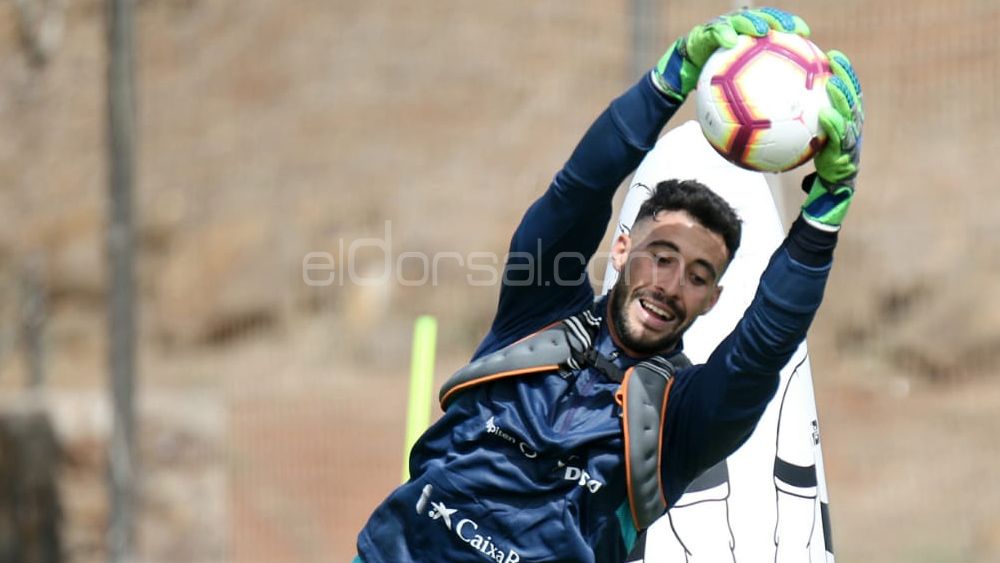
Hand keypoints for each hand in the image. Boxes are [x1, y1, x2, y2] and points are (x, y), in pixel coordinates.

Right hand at [651, 8, 810, 101]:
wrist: (679, 79)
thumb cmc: (709, 91)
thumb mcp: (733, 99)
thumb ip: (754, 105)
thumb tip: (778, 128)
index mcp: (748, 42)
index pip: (773, 28)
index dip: (789, 25)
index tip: (805, 33)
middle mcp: (735, 31)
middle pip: (760, 18)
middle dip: (774, 19)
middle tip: (787, 29)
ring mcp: (718, 30)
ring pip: (737, 19)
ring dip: (750, 23)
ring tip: (760, 31)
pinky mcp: (700, 34)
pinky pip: (712, 32)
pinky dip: (721, 35)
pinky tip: (728, 41)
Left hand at [802, 50, 863, 230]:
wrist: (819, 216)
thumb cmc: (806, 190)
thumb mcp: (795, 160)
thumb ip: (789, 143)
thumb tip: (761, 124)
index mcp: (841, 137)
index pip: (845, 101)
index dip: (842, 78)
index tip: (830, 57)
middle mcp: (850, 141)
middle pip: (853, 104)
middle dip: (848, 80)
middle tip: (835, 60)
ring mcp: (850, 153)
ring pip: (851, 120)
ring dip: (844, 99)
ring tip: (833, 81)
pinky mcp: (846, 166)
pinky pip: (841, 143)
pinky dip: (834, 127)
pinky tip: (826, 115)